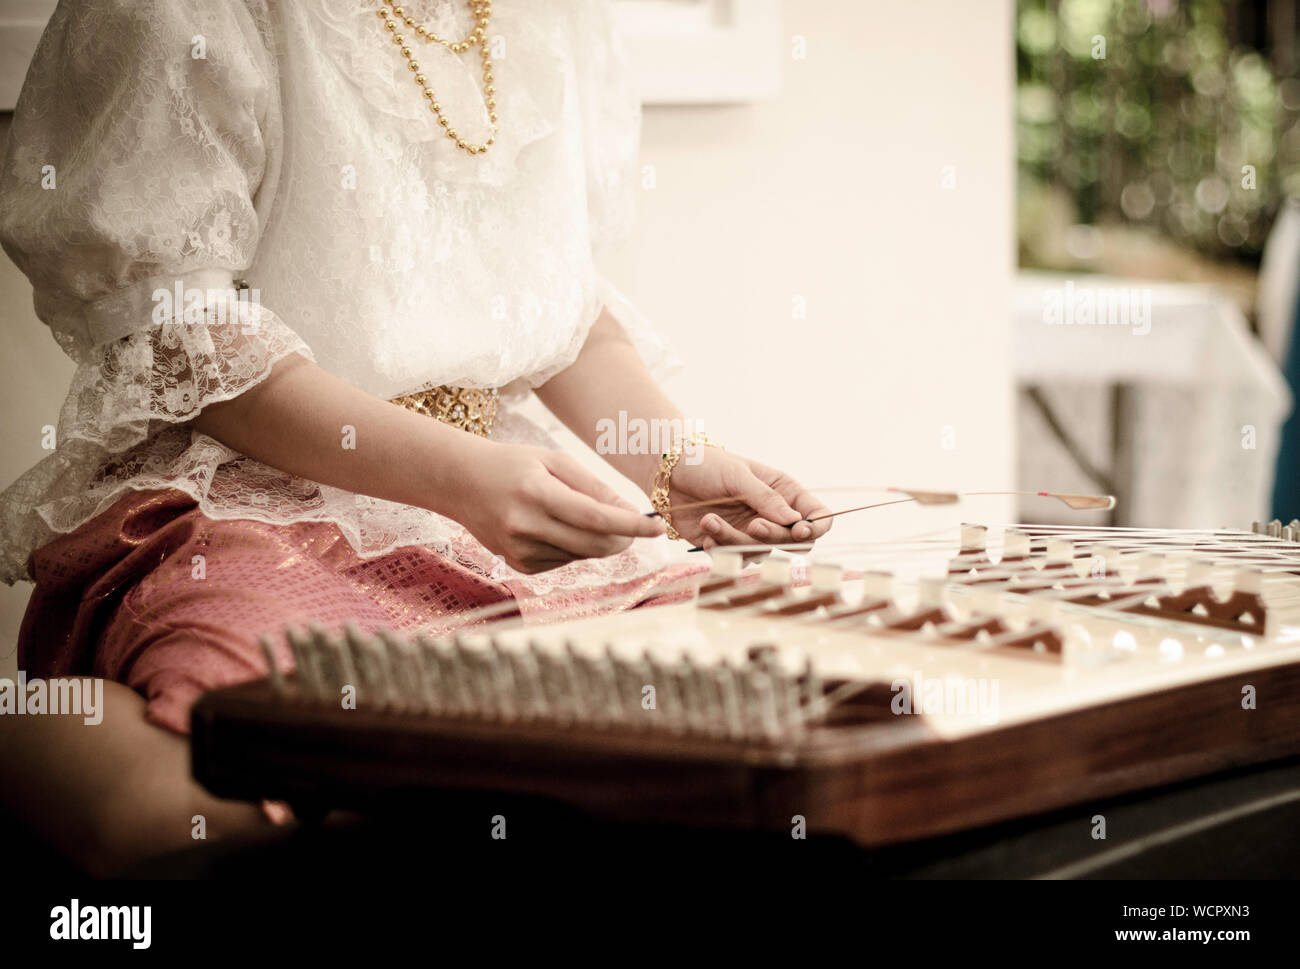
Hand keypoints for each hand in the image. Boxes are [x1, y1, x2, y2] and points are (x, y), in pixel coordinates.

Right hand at [447, 441, 665, 573]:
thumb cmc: (514, 465)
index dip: (630, 525)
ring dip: (598, 541)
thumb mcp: (554, 461)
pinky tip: (558, 527)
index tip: (656, 528)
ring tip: (580, 515)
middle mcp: (525, 526)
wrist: (461, 484)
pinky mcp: (519, 565)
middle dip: (623, 539)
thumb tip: (630, 514)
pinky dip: (575, 548)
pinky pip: (565, 561)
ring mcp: (520, 551)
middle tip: (636, 527)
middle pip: (593, 544)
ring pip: (582, 555)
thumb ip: (593, 487)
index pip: (594, 518)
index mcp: (536, 493)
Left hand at [662, 449, 832, 549]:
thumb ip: (766, 499)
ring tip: (710, 520)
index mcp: (784, 492)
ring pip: (759, 553)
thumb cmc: (707, 464)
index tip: (799, 531)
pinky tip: (705, 529)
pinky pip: (733, 558)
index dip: (815, 528)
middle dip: (772, 537)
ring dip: (735, 541)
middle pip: (792, 542)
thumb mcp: (738, 475)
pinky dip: (719, 548)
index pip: (817, 516)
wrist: (669, 474)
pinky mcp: (727, 545)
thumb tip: (796, 522)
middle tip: (752, 526)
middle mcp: (772, 515)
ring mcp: (750, 532)